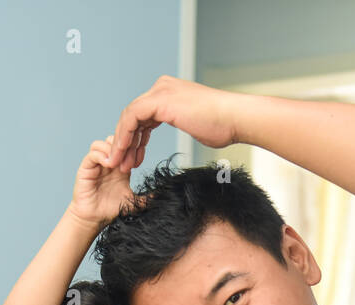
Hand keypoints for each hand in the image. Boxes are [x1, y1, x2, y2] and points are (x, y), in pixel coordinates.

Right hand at [69, 136, 138, 230]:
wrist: (95, 219)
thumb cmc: (111, 209)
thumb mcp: (133, 201)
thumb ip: (146, 197)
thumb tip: (162, 196)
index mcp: (119, 167)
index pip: (124, 147)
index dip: (131, 148)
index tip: (138, 160)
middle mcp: (107, 163)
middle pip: (112, 141)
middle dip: (120, 146)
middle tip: (128, 157)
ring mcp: (96, 165)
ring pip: (100, 144)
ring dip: (110, 149)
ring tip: (118, 162)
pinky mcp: (86, 169)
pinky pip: (92, 154)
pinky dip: (101, 156)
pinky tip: (110, 166)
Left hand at [106, 76, 240, 173]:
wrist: (236, 119)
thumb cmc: (224, 126)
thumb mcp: (196, 124)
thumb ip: (184, 122)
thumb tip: (189, 129)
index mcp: (169, 94)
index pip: (142, 116)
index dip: (134, 139)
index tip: (132, 160)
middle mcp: (162, 88)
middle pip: (133, 117)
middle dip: (125, 143)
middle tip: (120, 165)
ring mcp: (160, 92)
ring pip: (129, 117)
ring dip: (122, 143)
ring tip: (119, 164)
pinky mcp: (159, 100)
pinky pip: (132, 117)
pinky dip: (125, 136)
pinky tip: (124, 152)